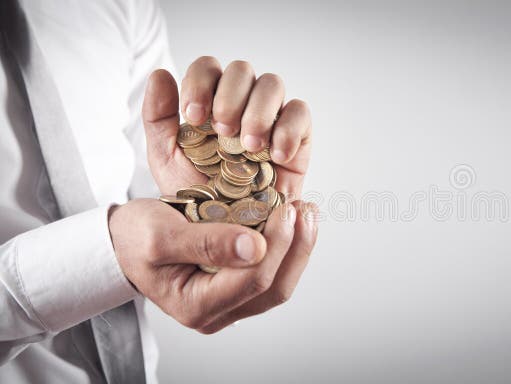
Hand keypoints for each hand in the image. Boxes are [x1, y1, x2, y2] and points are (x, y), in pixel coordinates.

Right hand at [109, 198, 316, 332]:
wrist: (122, 243)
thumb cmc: (134, 237)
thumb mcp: (160, 233)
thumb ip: (207, 243)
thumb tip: (256, 248)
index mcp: (195, 305)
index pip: (252, 280)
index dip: (277, 245)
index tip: (286, 208)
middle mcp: (216, 314)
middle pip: (273, 288)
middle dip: (296, 247)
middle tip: (305, 209)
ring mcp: (228, 305)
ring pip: (278, 285)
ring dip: (297, 248)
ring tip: (306, 212)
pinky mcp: (236, 289)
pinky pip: (271, 275)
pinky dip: (286, 249)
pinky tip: (293, 222)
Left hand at [142, 57, 311, 197]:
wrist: (228, 233)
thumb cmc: (199, 195)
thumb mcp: (167, 158)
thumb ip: (158, 117)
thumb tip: (161, 74)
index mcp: (210, 100)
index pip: (208, 68)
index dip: (201, 82)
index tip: (194, 115)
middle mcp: (243, 102)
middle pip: (242, 70)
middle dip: (230, 97)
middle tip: (223, 131)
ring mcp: (272, 117)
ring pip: (272, 85)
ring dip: (258, 111)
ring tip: (248, 146)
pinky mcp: (299, 137)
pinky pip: (300, 113)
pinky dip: (288, 129)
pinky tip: (275, 155)